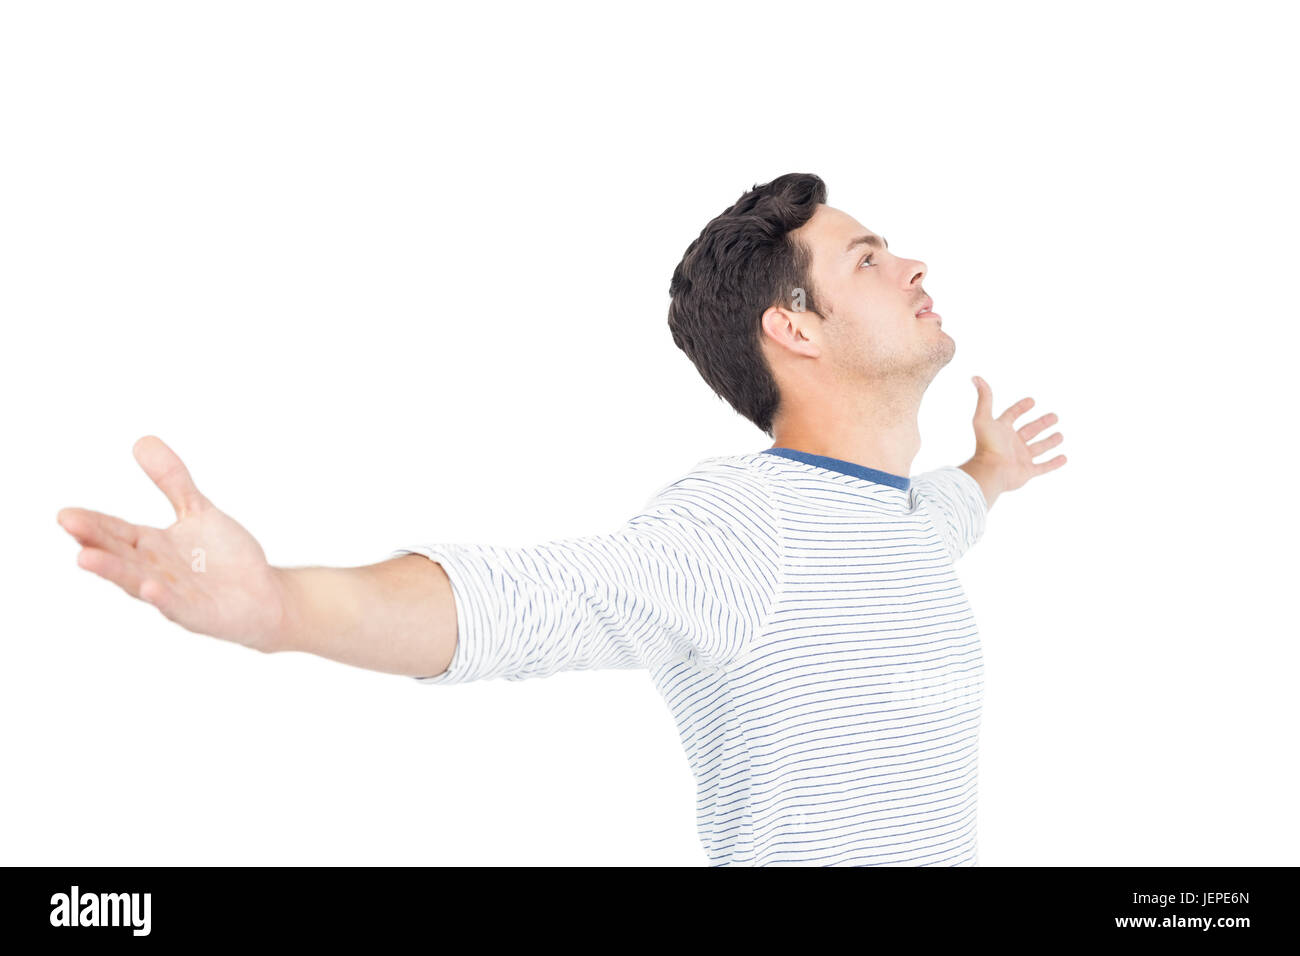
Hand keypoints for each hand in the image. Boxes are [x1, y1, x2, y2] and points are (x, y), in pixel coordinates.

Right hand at [56, 436, 288, 652]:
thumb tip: (142, 440)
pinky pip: (177, 607)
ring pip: (137, 582)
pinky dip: (163, 598)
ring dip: (114, 571)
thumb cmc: (225, 556)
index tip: (65, 513)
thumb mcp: (197, 510)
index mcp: (151, 546)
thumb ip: (172, 480)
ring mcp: (174, 595)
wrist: (264, 595)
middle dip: (94, 540)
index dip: (92, 523)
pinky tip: (150, 587)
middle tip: (68, 522)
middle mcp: (155, 571)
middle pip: (119, 554)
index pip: (116, 531)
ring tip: (86, 558)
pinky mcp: (198, 615)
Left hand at [966, 375, 1066, 495]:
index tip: (1031, 400)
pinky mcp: (1027, 472)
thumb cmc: (987, 445)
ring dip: (1049, 442)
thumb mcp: (984, 418)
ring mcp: (1020, 458)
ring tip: (1060, 435)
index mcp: (1001, 431)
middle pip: (1029, 431)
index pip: (1012, 415)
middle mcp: (1011, 444)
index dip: (1020, 408)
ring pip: (1038, 448)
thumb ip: (984, 398)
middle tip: (1054, 416)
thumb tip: (975, 377)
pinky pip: (1043, 467)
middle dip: (1042, 423)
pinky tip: (1064, 458)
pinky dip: (1054, 463)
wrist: (991, 471)